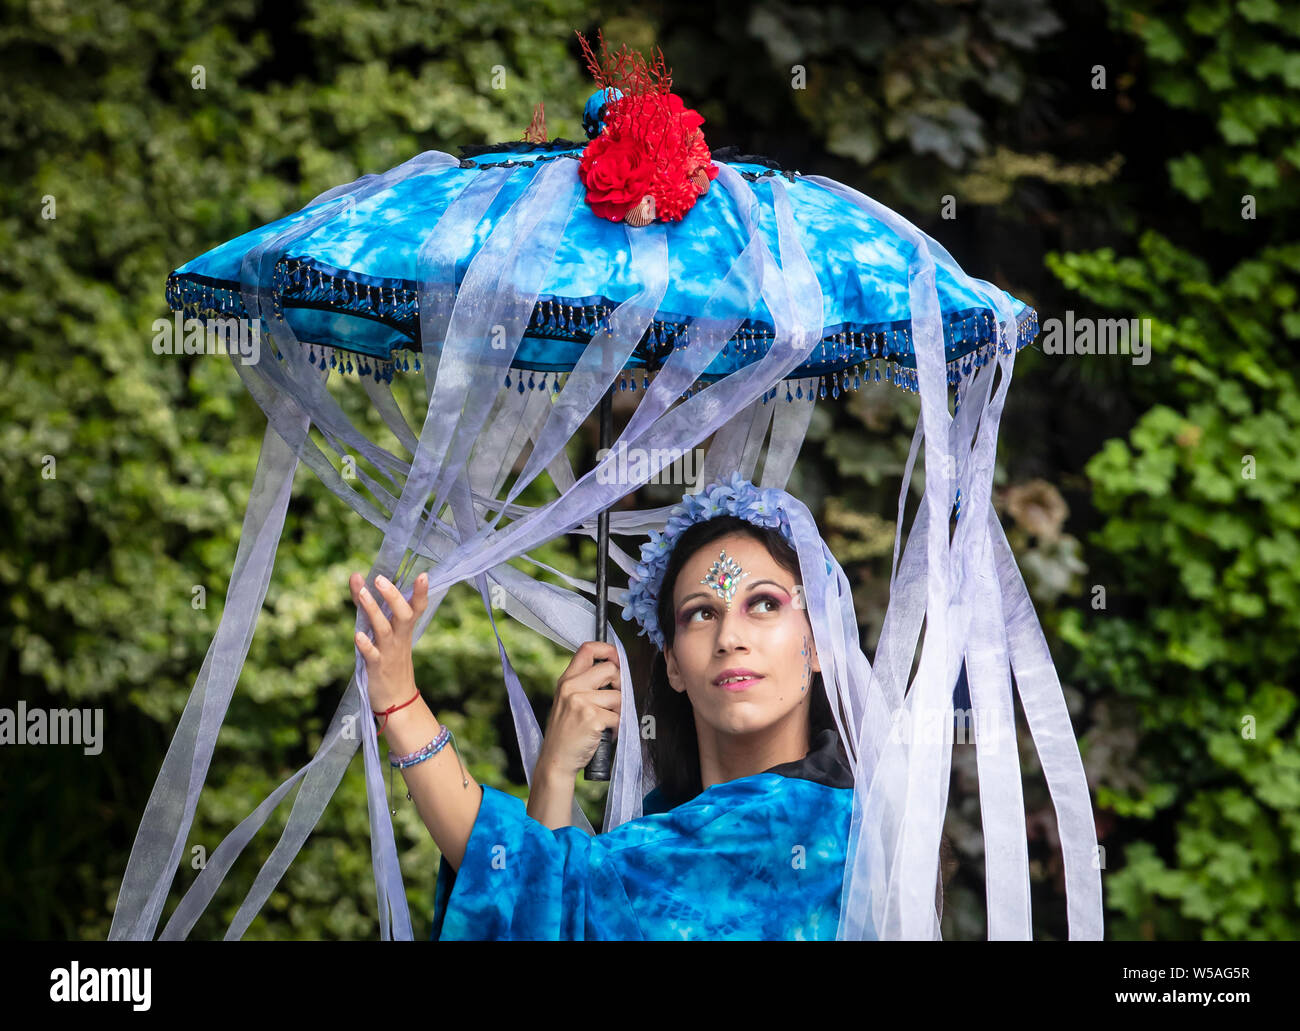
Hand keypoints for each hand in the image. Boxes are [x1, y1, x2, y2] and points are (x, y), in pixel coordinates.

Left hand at [350, 571, 428, 711]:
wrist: (397, 701)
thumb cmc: (390, 661)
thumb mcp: (385, 633)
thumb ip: (369, 606)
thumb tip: (356, 578)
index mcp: (405, 630)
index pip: (417, 608)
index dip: (421, 592)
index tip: (422, 575)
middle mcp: (399, 638)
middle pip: (404, 614)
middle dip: (393, 596)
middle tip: (380, 579)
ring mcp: (388, 652)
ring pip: (384, 629)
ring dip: (373, 611)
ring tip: (362, 594)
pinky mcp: (376, 667)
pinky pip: (372, 655)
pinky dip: (365, 645)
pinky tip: (357, 636)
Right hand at [537, 641, 622, 779]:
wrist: (556, 759)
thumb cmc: (565, 732)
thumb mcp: (567, 701)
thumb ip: (584, 684)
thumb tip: (615, 670)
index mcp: (566, 680)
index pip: (587, 649)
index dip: (607, 649)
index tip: (616, 659)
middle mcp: (572, 687)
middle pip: (610, 669)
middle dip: (619, 685)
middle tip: (613, 702)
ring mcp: (581, 702)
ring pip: (618, 696)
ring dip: (618, 712)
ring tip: (606, 723)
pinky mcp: (592, 718)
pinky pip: (618, 717)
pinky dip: (616, 728)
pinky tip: (605, 734)